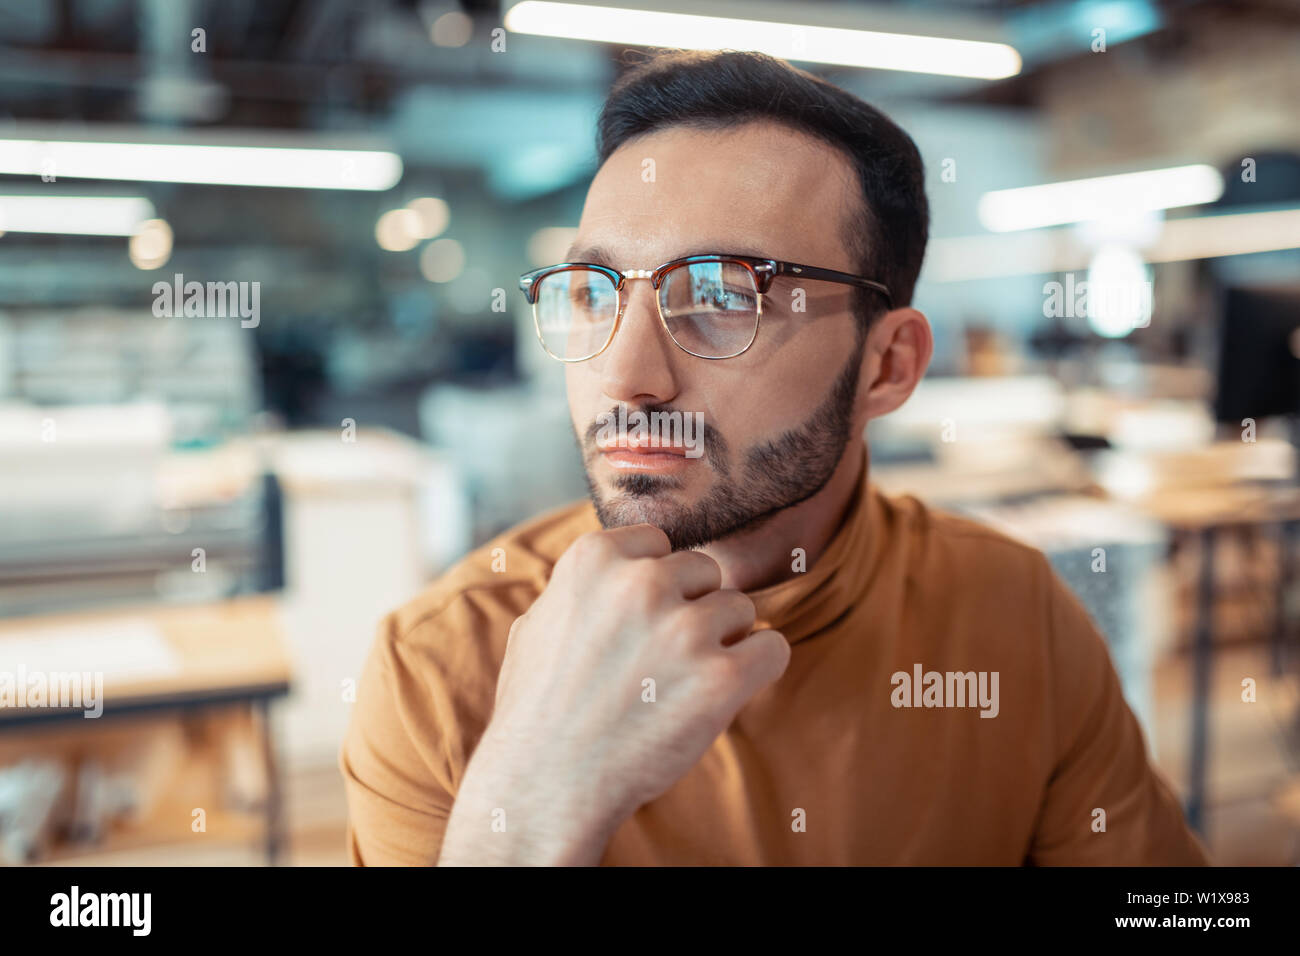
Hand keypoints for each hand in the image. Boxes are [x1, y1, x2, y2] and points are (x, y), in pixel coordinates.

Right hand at [438, 523, 789, 864]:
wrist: (545, 786)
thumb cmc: (537, 708)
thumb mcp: (538, 621)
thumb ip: (584, 584)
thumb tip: (620, 565)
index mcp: (595, 558)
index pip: (661, 544)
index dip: (656, 587)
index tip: (638, 625)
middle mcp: (642, 583)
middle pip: (705, 573)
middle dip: (691, 611)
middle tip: (660, 663)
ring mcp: (684, 629)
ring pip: (741, 609)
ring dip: (722, 643)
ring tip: (680, 686)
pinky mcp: (722, 677)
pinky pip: (773, 649)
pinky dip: (756, 671)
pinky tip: (722, 695)